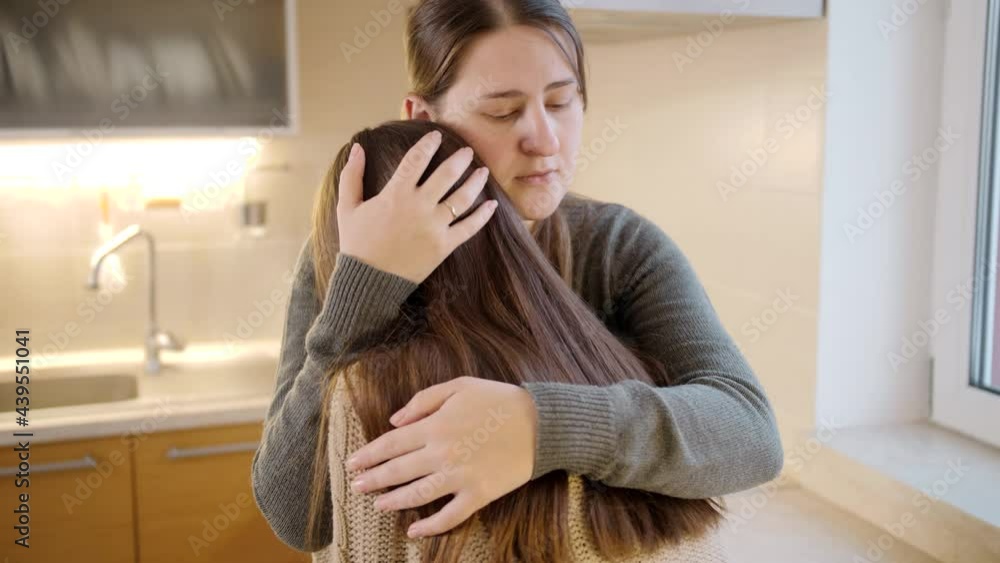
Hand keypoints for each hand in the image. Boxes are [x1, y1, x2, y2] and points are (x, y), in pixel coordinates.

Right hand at [337, 131, 497, 283]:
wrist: (369, 281)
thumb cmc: (357, 243)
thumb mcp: (347, 207)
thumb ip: (351, 175)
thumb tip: (356, 147)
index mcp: (395, 194)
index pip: (416, 160)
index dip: (428, 144)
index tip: (436, 135)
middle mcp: (419, 207)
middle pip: (446, 174)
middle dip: (459, 159)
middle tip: (467, 151)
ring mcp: (434, 227)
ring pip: (462, 198)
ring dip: (475, 182)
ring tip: (483, 172)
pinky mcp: (444, 246)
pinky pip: (469, 228)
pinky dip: (482, 216)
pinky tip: (492, 205)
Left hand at [344, 376, 537, 537]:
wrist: (540, 423)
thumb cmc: (498, 400)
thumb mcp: (459, 387)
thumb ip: (423, 400)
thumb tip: (395, 420)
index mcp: (435, 426)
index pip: (391, 444)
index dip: (368, 455)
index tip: (352, 463)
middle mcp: (442, 454)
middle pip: (398, 471)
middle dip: (373, 480)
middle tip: (356, 486)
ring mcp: (460, 477)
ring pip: (417, 495)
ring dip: (394, 502)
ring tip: (378, 505)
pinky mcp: (479, 494)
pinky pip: (450, 516)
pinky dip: (430, 527)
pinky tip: (414, 531)